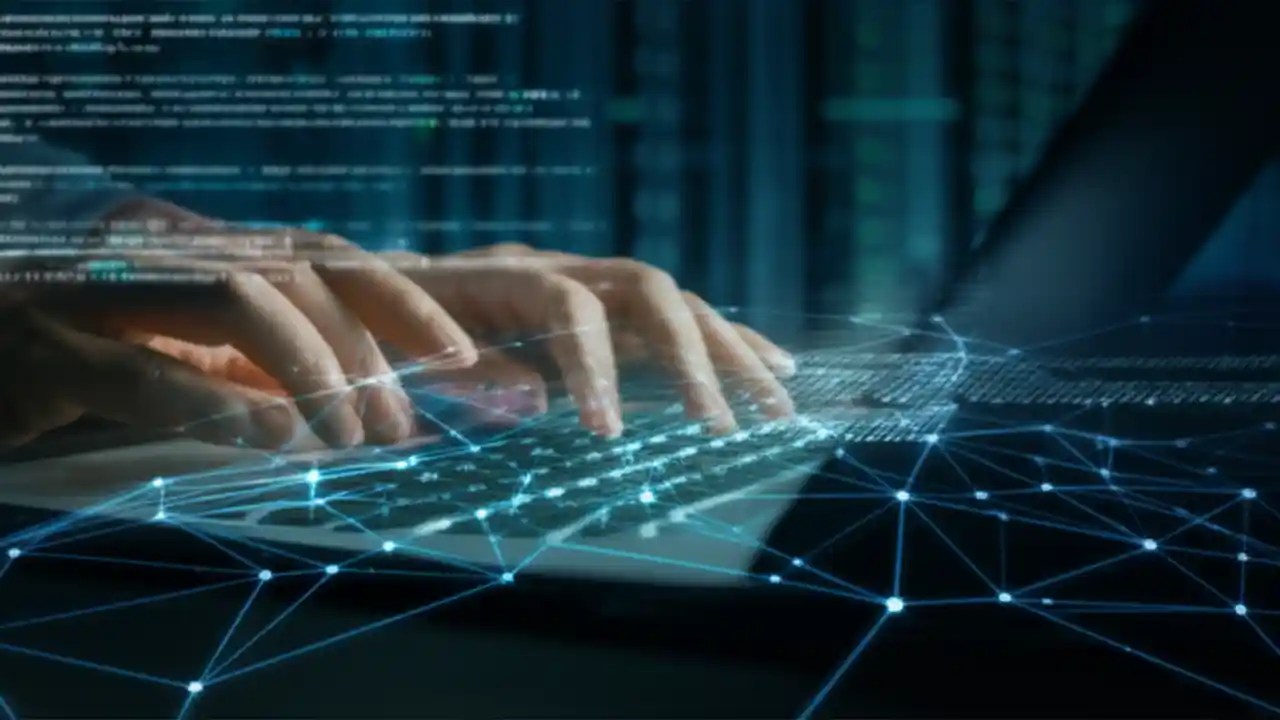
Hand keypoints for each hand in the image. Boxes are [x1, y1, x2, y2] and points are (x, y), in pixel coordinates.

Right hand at [1, 198, 477, 448]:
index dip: (402, 302)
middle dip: (369, 351)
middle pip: (298, 272)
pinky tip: (277, 439)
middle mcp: (158, 249)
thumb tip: (363, 393)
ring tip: (349, 438)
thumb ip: (259, 354)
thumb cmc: (78, 346)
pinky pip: (147, 371)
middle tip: (398, 427)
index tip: (461, 358)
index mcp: (200, 243)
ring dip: (315, 372)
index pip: (325, 254)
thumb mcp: (184, 341)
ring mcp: (99, 290)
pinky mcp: (44, 350)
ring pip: (238, 300)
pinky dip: (223, 406)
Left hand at [382, 243, 796, 436]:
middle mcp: (563, 268)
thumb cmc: (386, 329)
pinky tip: (774, 369)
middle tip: (719, 426)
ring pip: (678, 303)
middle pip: (647, 290)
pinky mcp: (611, 312)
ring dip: (730, 352)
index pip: (570, 303)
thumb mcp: (405, 349)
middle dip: (690, 356)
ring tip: (777, 404)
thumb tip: (537, 399)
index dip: (593, 362)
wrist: (384, 293)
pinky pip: (679, 320)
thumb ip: (467, 371)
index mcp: (505, 274)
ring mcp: (594, 285)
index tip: (607, 432)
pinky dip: (728, 345)